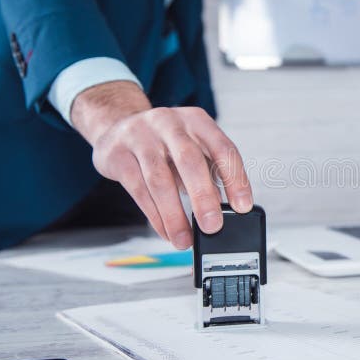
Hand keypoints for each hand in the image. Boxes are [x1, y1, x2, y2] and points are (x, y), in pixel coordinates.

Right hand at [70, 81, 251, 247]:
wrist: (116, 126)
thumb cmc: (164, 143)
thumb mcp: (192, 148)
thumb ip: (208, 173)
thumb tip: (223, 212)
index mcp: (197, 120)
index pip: (223, 148)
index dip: (235, 179)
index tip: (243, 207)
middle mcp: (169, 123)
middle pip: (190, 161)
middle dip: (204, 197)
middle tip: (213, 226)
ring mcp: (140, 136)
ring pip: (159, 179)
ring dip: (174, 215)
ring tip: (184, 239)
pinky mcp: (117, 154)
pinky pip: (138, 190)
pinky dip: (154, 216)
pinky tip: (165, 231)